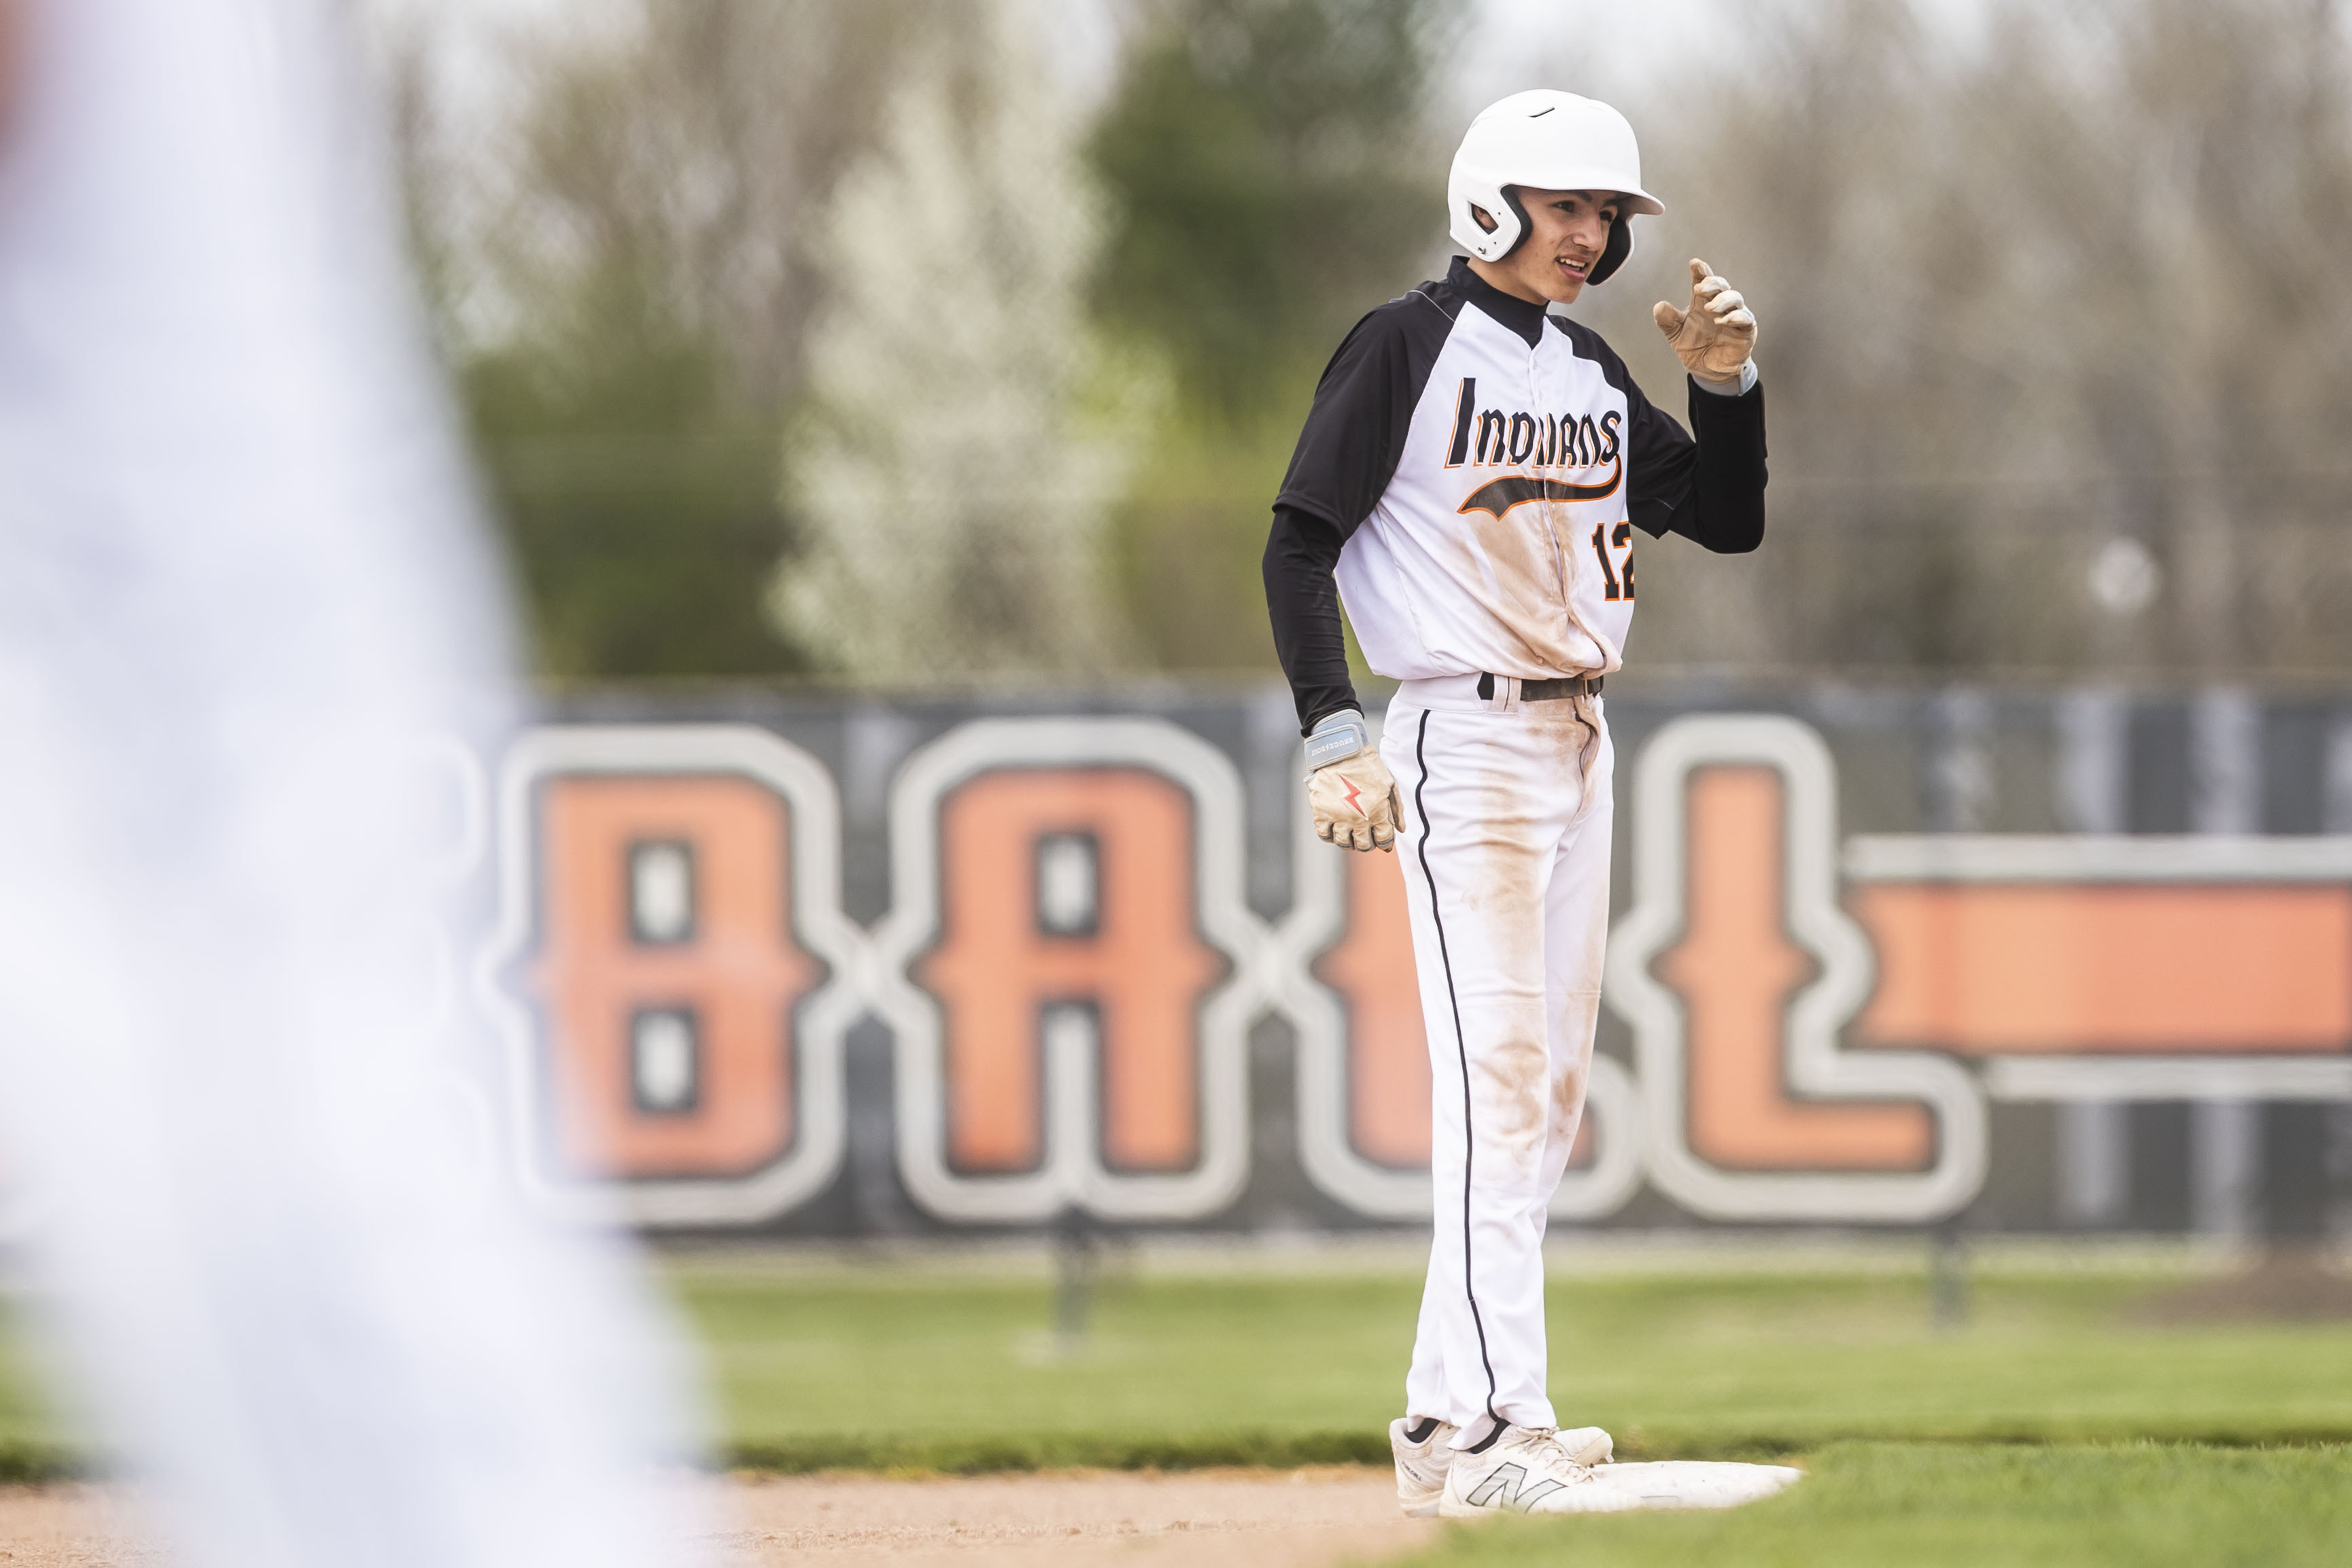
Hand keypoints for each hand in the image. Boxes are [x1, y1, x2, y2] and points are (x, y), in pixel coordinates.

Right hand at [1310, 747, 1400, 852]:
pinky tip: (1334, 828)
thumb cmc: (1368, 765)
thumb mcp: (1389, 784)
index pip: (1383, 841)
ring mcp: (1338, 817)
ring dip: (1349, 842)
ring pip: (1343, 843)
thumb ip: (1397, 809)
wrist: (1342, 750)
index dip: (1385, 841)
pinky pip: (1324, 834)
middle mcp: (1358, 819)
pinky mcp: (1320, 812)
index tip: (1381, 837)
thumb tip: (1400, 829)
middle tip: (1366, 835)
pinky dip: (1329, 835)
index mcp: (1377, 812)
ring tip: (1350, 833)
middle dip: (1368, 843)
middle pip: (1364, 846)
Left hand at [1652, 258, 1756, 383]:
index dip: (1700, 272)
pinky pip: (1745, 318)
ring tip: (1709, 308)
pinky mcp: (1746, 330)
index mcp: (1702, 302)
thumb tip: (1659, 306)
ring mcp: (1735, 316)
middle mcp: (1720, 305)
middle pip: (1721, 285)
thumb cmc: (1694, 348)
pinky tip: (1722, 320)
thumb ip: (1668, 322)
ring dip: (1722, 300)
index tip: (1694, 263)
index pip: (1703, 282)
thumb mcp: (1676, 336)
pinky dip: (1735, 317)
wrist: (1708, 372)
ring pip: (1735, 298)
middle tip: (1699, 289)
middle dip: (1712, 283)